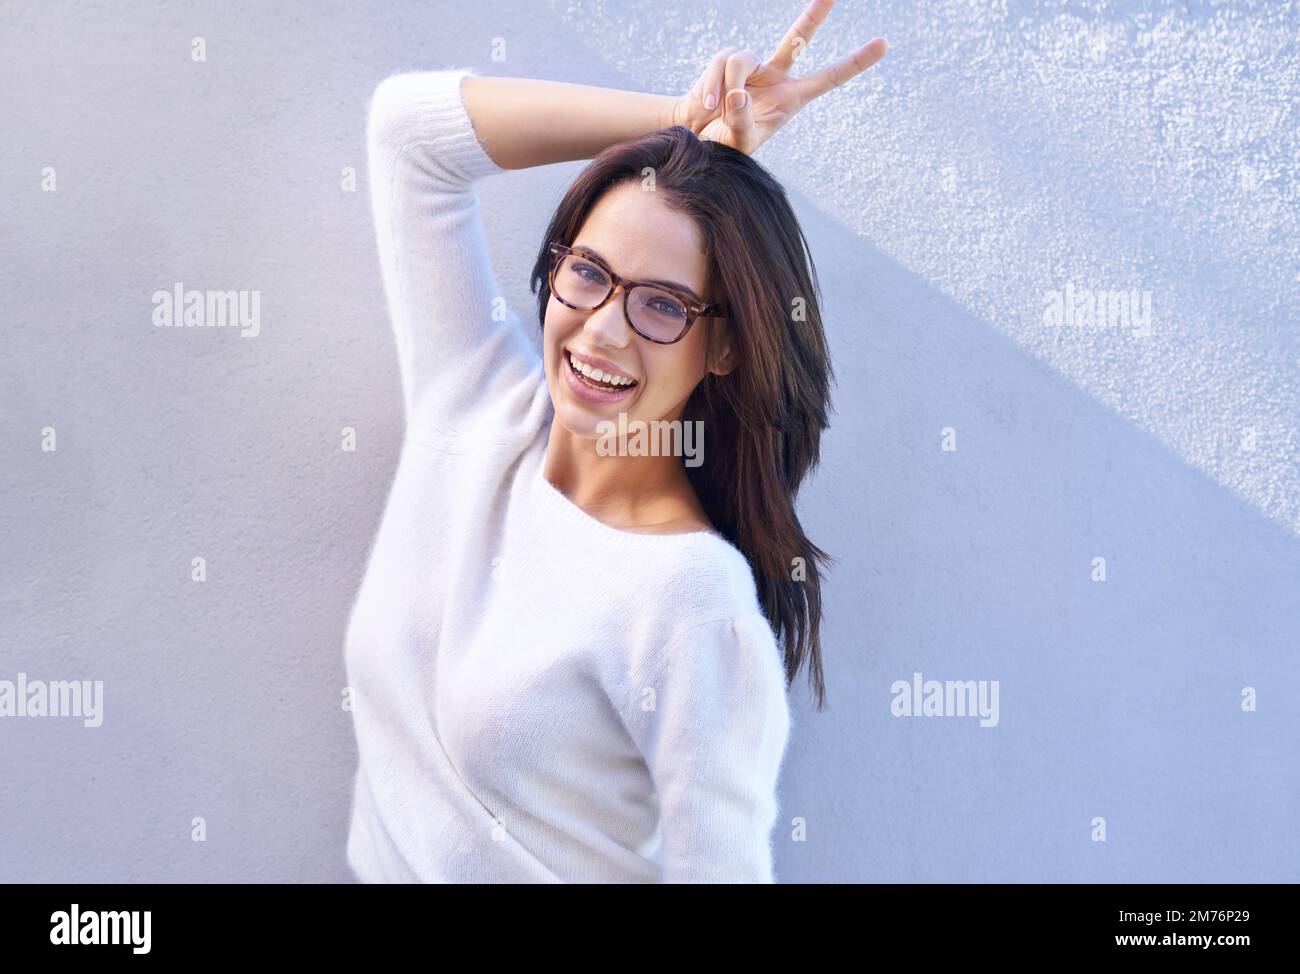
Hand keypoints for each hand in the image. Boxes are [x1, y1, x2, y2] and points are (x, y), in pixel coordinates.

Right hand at [665, 0, 886, 155]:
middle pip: (798, 39)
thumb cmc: (725, 145)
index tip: (884, 43)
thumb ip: (742, 121)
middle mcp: (776, 76)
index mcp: (792, 98)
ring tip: (717, 109)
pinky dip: (713, 84)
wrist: (697, 135)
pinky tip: (708, 105)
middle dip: (814, 15)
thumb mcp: (740, 142)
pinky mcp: (727, 61)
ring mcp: (752, 66)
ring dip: (728, 84)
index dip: (856, 61)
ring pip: (742, 58)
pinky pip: (722, 62)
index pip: (829, 77)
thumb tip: (739, 93)